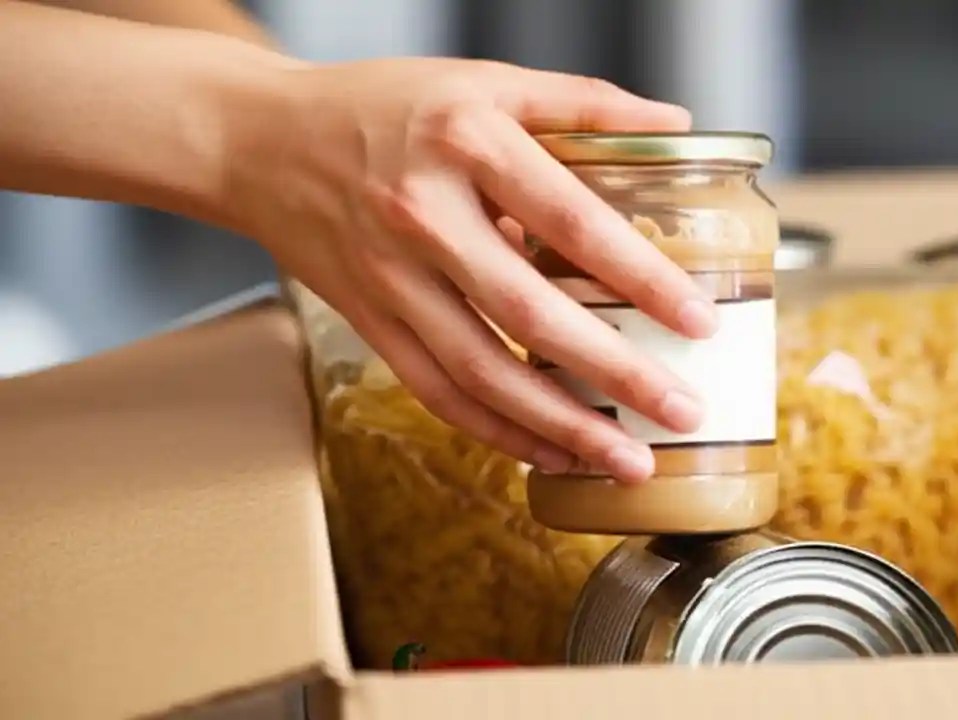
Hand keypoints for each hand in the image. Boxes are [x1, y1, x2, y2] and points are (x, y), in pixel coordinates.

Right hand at [226, 59, 715, 481]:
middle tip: (681, 410)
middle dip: (615, 373)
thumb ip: (581, 103)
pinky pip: (437, 392)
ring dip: (560, 425)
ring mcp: (390, 278)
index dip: (642, 276)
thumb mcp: (484, 81)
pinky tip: (548, 451)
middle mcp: (424, 215)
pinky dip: (496, 430)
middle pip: (530, 314)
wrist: (260, 140)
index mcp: (466, 143)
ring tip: (626, 458)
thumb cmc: (380, 106)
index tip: (697, 320)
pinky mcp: (369, 320)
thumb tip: (676, 123)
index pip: (573, 221)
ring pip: (481, 372)